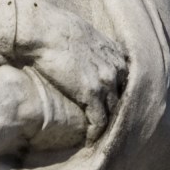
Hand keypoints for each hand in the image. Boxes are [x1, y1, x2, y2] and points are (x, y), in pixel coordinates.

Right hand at [15, 1, 127, 143]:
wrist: (44, 30)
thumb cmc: (57, 29)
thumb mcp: (85, 35)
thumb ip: (93, 50)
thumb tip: (84, 56)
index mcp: (115, 53)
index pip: (125, 82)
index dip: (118, 96)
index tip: (110, 108)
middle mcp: (116, 67)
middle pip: (123, 98)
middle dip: (117, 113)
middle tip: (110, 130)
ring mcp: (106, 80)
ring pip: (114, 112)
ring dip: (108, 126)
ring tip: (100, 138)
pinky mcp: (92, 92)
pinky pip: (99, 120)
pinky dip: (95, 132)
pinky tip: (90, 139)